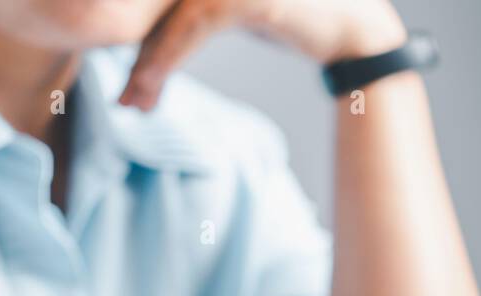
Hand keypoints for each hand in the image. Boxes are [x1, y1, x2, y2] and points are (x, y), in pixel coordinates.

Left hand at [119, 0, 406, 109]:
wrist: (355, 23)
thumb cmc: (298, 12)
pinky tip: (154, 82)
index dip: (135, 33)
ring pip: (173, 17)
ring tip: (134, 100)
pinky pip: (196, 23)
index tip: (126, 74)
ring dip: (149, 62)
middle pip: (159, 6)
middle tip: (125, 98)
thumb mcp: (240, 6)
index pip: (160, 2)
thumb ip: (202, 9)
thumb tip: (156, 37)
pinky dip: (170, 56)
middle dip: (137, 51)